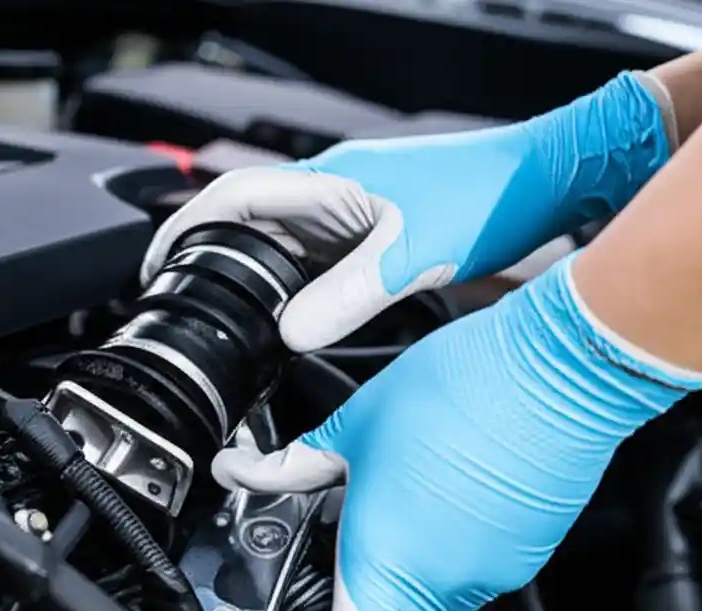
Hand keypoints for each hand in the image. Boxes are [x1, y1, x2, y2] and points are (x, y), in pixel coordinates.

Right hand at [143, 72, 672, 351]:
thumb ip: (346, 299)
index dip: (184, 230)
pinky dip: (295, 289)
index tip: (156, 267)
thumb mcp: (411, 257)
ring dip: (254, 279)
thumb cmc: (488, 197)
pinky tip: (295, 320)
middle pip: (248, 224)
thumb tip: (290, 336)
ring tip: (232, 324)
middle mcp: (331, 192)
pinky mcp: (373, 231)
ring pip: (282, 246)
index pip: (230, 197)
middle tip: (186, 306)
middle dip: (211, 262)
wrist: (545, 183)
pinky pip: (315, 260)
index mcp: (327, 183)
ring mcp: (352, 211)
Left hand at [212, 254, 701, 610]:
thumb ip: (291, 465)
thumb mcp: (353, 426)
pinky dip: (443, 565)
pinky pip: (471, 583)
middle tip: (323, 594)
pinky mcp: (520, 558)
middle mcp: (440, 587)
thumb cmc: (461, 390)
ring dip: (400, 595)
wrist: (558, 372)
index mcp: (386, 565)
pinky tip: (433, 512)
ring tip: (382, 535)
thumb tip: (240, 471)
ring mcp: (486, 577)